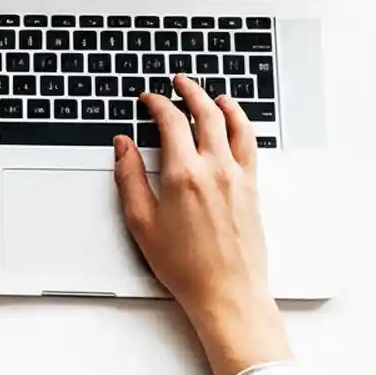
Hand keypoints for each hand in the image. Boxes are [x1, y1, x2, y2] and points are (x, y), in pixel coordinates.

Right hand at [113, 75, 291, 374]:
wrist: (228, 292)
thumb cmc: (184, 265)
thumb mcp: (141, 222)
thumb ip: (128, 177)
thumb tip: (123, 146)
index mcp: (183, 174)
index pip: (170, 122)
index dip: (157, 103)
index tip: (148, 99)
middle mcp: (214, 169)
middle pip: (205, 113)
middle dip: (190, 92)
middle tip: (179, 82)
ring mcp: (238, 176)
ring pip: (233, 124)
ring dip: (221, 102)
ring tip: (213, 94)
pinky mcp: (252, 188)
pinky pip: (249, 144)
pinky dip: (242, 125)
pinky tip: (236, 123)